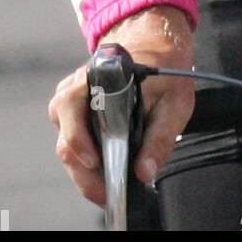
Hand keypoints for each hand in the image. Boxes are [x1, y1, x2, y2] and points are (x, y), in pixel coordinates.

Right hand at [48, 4, 195, 207]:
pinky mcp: (75, 112)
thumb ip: (160, 137)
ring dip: (84, 170)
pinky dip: (86, 159)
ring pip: (67, 144)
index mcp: (97, 76)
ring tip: (106, 189)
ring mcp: (71, 100)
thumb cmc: (166, 72)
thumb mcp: (175, 102)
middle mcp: (75, 87)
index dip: (79, 142)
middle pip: (67, 137)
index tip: (95, 164)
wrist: (157, 46)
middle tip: (106, 195)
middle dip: (84, 172)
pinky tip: (104, 172)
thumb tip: (144, 173)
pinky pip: (73, 141)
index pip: (72, 108)